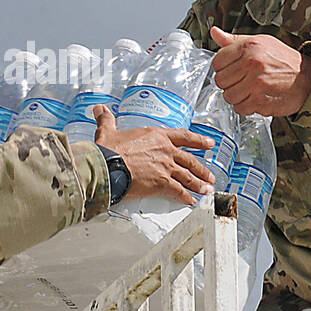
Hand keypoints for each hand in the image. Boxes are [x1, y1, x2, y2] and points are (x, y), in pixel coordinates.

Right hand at [92, 105, 215, 205]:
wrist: (108, 167)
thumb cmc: (108, 150)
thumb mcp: (108, 131)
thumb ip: (107, 120)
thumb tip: (100, 110)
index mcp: (156, 136)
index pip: (184, 136)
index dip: (198, 141)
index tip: (208, 144)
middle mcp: (165, 151)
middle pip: (190, 160)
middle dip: (202, 169)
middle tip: (209, 176)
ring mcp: (166, 167)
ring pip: (188, 176)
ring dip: (198, 184)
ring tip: (206, 190)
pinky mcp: (162, 183)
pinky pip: (178, 191)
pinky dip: (186, 197)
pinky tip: (191, 201)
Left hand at [210, 25, 310, 116]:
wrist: (308, 77)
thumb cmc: (284, 59)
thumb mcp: (261, 42)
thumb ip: (234, 40)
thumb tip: (214, 32)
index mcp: (248, 47)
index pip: (217, 62)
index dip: (223, 68)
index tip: (232, 70)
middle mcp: (251, 64)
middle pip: (220, 81)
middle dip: (229, 83)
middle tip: (242, 81)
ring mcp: (255, 83)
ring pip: (228, 96)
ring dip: (237, 96)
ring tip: (250, 90)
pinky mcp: (260, 101)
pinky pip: (240, 108)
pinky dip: (246, 107)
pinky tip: (256, 98)